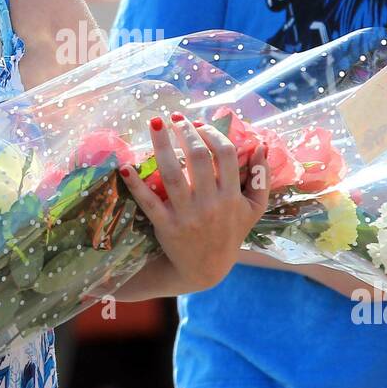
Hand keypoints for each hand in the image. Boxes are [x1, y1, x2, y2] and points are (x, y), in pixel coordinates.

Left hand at [119, 112, 270, 292]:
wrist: (206, 269)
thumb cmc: (229, 233)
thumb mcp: (253, 209)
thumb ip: (261, 178)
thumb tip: (260, 145)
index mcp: (231, 196)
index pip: (225, 154)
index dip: (211, 134)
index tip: (198, 125)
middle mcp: (210, 204)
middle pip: (198, 158)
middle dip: (186, 133)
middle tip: (175, 118)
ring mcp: (187, 215)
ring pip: (172, 173)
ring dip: (161, 144)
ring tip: (155, 123)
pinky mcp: (165, 226)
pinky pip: (148, 202)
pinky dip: (136, 183)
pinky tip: (125, 166)